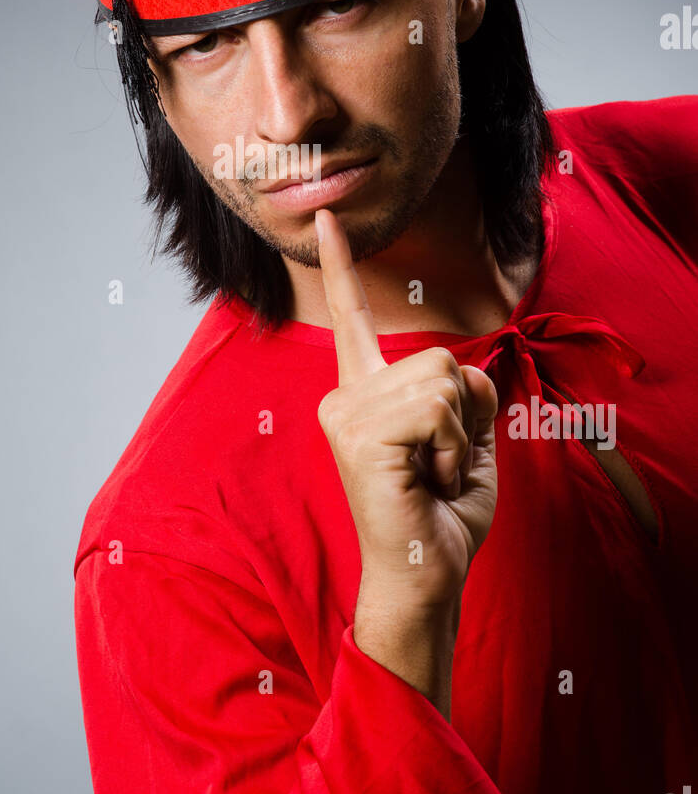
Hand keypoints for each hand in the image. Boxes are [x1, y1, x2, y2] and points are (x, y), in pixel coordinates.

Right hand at [315, 207, 498, 614]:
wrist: (425, 576)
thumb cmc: (443, 516)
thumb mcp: (466, 440)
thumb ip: (464, 394)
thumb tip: (465, 373)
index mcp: (367, 394)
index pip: (353, 317)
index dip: (343, 265)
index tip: (327, 217)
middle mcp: (345, 396)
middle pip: (442, 357)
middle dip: (467, 413)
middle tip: (440, 465)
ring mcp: (346, 415)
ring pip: (445, 378)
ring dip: (460, 435)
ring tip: (432, 475)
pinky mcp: (358, 435)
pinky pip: (439, 407)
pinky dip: (453, 448)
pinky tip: (428, 481)